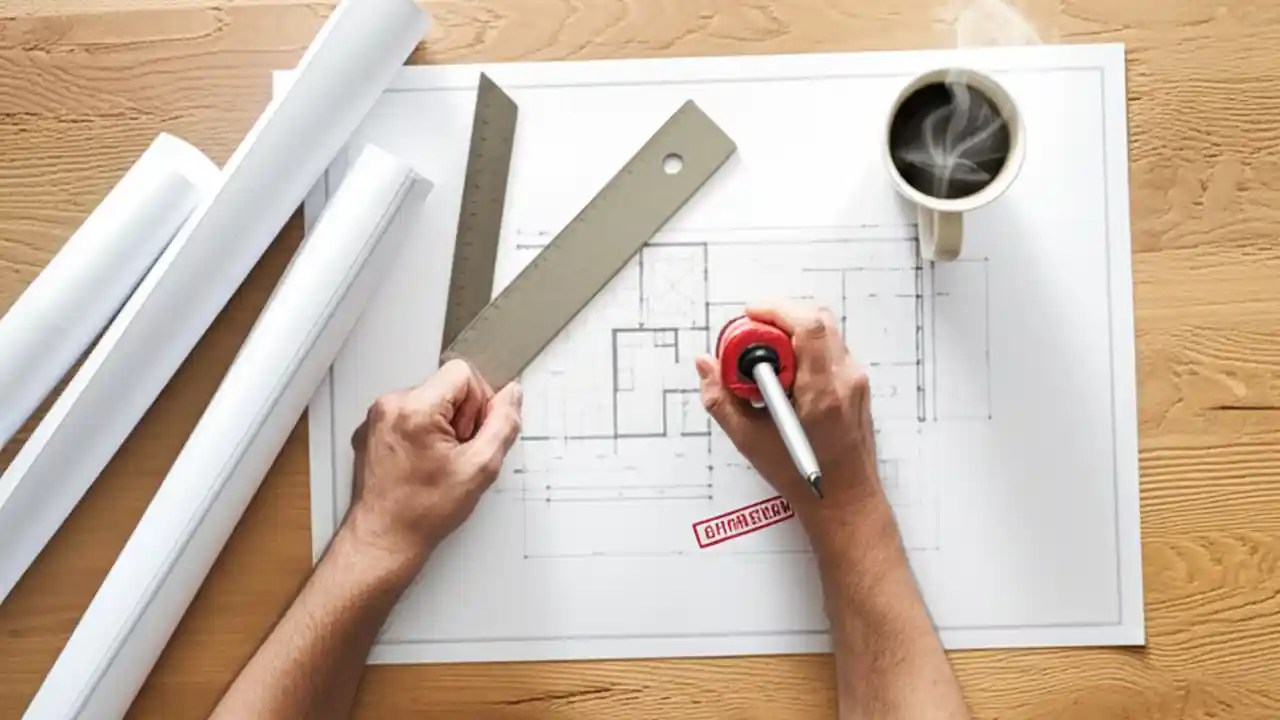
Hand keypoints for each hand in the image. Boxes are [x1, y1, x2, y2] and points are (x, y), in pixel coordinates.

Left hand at [340, 359, 521, 574]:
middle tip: (457, 453)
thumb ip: (503, 424)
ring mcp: (376, 418)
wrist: (384, 539)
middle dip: (461, 417)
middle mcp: (390, 406)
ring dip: (443, 426)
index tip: (471, 434)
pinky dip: (423, 434)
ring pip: (430, 401)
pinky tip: (423, 464)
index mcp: (414, 409)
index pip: (463, 373)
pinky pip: (410, 415)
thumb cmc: (422, 512)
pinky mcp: (372, 431)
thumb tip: (511, 396)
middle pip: (446, 386)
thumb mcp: (480, 468)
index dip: (479, 403)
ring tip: (439, 462)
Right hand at [695, 302, 886, 553]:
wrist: (845, 500)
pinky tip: (784, 374)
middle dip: (780, 316)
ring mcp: (856, 380)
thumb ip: (721, 399)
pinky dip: (804, 348)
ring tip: (765, 358)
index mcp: (822, 391)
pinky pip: (830, 348)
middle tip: (752, 333)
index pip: (808, 327)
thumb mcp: (750, 441)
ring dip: (792, 332)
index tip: (748, 317)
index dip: (775, 310)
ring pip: (824, 331)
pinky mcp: (857, 384)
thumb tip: (705, 365)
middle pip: (817, 318)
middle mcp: (845, 379)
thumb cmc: (804, 477)